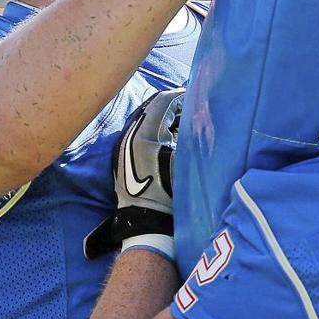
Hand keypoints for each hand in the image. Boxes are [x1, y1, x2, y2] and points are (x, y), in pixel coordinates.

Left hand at [109, 88, 183, 259]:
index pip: (164, 102)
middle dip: (172, 106)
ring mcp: (122, 145)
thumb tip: (196, 115)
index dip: (181, 97)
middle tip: (190, 109)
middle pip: (151, 108)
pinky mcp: (122, 155)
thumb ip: (190, 134)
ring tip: (181, 123)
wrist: (147, 221)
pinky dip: (154, 128)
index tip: (196, 99)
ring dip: (162, 117)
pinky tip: (167, 137)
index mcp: (144, 134)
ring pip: (144, 118)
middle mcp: (129, 135)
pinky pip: (138, 131)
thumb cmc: (171, 193)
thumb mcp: (185, 160)